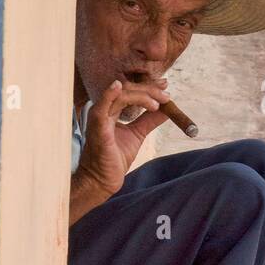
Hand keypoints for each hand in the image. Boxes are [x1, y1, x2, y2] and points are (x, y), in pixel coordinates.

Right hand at [74, 78, 169, 204]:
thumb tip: (167, 109)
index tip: (165, 84)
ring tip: (158, 104)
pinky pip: (102, 107)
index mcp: (112, 110)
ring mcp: (99, 117)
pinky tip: (118, 87)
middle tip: (166, 95)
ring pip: (120, 95)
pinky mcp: (97, 127)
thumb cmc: (115, 157)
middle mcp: (104, 110)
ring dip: (141, 95)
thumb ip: (149, 120)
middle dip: (149, 89)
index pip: (130, 90)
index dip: (148, 85)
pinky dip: (109, 94)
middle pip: (127, 89)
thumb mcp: (138, 134)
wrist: (104, 179)